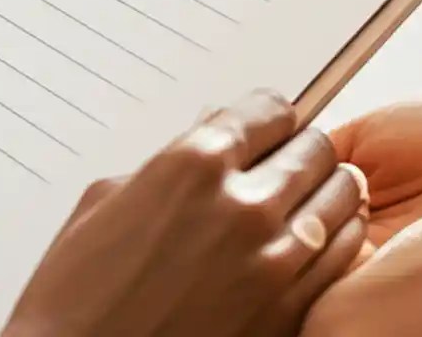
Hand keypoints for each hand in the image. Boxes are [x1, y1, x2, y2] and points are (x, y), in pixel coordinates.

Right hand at [5, 90, 369, 336]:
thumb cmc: (76, 298)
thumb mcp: (105, 203)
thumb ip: (167, 162)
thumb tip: (209, 134)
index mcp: (190, 166)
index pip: (269, 110)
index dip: (268, 120)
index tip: (267, 129)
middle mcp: (240, 205)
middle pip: (313, 148)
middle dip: (300, 152)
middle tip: (289, 165)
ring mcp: (272, 260)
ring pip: (342, 196)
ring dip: (327, 193)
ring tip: (309, 202)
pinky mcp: (289, 309)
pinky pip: (345, 253)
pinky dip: (337, 241)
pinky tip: (316, 244)